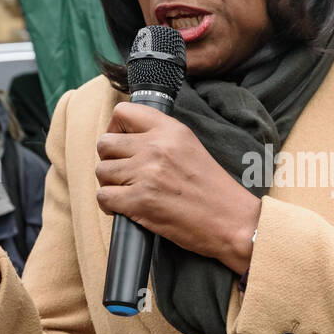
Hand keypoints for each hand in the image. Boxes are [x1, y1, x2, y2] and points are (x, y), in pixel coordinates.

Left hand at [95, 102, 260, 275]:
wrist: (232, 221)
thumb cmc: (214, 190)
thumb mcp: (190, 148)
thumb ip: (161, 138)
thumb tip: (127, 138)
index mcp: (170, 130)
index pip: (123, 113)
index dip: (115, 128)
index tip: (121, 143)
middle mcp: (156, 147)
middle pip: (105, 143)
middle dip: (109, 160)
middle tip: (123, 173)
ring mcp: (146, 174)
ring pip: (101, 171)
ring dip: (109, 184)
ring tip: (126, 192)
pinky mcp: (140, 201)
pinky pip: (104, 197)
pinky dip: (110, 205)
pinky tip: (125, 208)